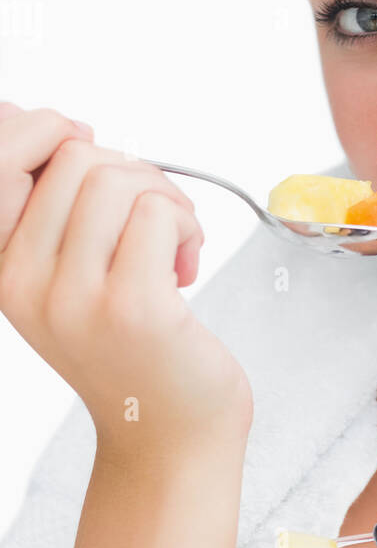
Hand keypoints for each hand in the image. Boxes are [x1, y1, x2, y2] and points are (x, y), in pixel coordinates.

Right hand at [0, 102, 252, 462]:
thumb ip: (49, 205)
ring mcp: (74, 298)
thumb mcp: (65, 274)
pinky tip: (185, 265)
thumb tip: (38, 116)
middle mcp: (22, 282)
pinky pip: (157, 212)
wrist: (167, 431)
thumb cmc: (129, 346)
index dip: (48, 128)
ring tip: (171, 245)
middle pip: (75, 157)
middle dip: (134, 171)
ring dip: (166, 199)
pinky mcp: (132, 308)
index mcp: (1, 266)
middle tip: (155, 221)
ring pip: (118, 177)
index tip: (92, 149)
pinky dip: (186, 224)